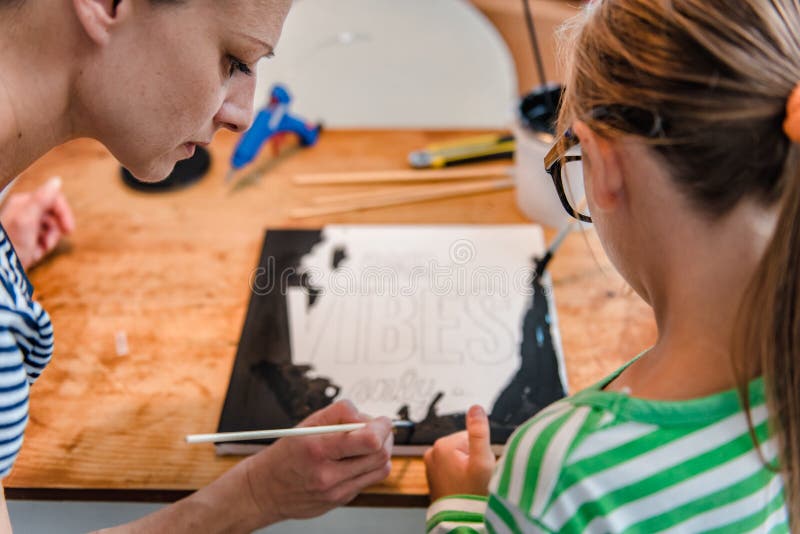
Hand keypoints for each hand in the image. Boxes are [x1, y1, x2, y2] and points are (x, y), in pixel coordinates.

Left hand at [0, 176, 74, 269]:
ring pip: (50, 228)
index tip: (69, 231)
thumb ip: (42, 199)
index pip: (54, 199)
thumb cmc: (12, 244)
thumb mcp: (28, 220)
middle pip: (53, 215)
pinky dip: (42, 247)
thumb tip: (56, 180)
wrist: (2, 270)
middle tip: (49, 244)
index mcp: (24, 202)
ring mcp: (25, 224)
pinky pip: (43, 238)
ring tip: (38, 251)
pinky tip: (34, 254)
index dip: (64, 214)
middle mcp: (24, 210)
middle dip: (54, 231)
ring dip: (49, 241)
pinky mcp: (26, 237)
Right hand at [242, 400, 393, 525]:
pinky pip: (369, 480)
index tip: (381, 420)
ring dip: (381, 452)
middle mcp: (328, 474)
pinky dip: (369, 466)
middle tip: (377, 428)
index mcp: (318, 449)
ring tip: (367, 443)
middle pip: (380, 454)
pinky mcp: (341, 500)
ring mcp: (336, 492)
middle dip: (385, 436)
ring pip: (381, 469)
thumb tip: (365, 416)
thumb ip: (339, 413)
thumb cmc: (285, 455)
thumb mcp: (305, 425)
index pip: (368, 440)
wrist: (265, 490)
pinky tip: (354, 459)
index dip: (382, 427)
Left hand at [424, 405, 495, 502]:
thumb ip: (479, 432)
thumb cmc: (473, 495)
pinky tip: (462, 488)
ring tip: (468, 484)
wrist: (462, 521)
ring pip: (459, 457)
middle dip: (473, 459)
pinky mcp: (433, 476)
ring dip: (467, 468)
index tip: (479, 468)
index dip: (480, 452)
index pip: (471, 436)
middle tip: (475, 478)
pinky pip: (453, 468)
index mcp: (443, 445)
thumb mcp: (482, 461)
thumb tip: (475, 407)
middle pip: (464, 445)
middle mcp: (432, 452)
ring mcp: (431, 465)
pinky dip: (460, 476)